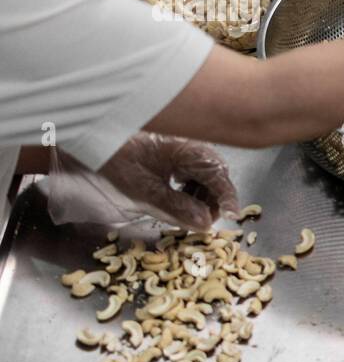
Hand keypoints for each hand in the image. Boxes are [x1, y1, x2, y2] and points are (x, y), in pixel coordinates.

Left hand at [99, 135, 240, 230]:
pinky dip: (191, 186)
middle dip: (213, 199)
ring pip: (206, 174)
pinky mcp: (175, 151)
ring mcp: (184, 147)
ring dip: (202, 195)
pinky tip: (178, 196)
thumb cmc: (114, 159)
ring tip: (187, 212)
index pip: (218, 175)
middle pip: (216, 175)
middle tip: (202, 221)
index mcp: (188, 149)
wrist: (92, 138)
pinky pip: (193, 170)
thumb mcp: (144, 190)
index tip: (232, 216)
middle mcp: (191, 145)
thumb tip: (204, 223)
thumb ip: (177, 207)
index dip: (227, 197)